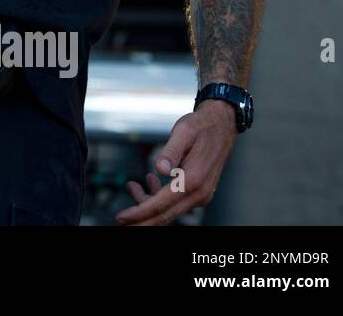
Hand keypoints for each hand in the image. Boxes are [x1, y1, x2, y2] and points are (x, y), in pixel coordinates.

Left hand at [115, 100, 237, 225]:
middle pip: (166, 215)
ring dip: (147, 203)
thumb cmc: (201, 126)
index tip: (121, 217)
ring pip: (169, 209)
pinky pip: (176, 201)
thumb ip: (171, 152)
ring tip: (131, 185)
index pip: (161, 205)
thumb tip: (159, 169)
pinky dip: (159, 196)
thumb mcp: (183, 132)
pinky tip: (149, 180)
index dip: (139, 213)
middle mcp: (199, 192)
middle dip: (141, 219)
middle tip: (120, 219)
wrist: (222, 124)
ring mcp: (201, 194)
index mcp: (194, 179)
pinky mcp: (199, 191)